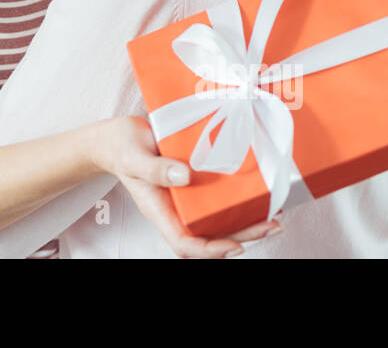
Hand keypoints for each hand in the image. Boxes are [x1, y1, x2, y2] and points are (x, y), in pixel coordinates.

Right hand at [85, 116, 281, 257]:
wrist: (115, 136)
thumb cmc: (119, 147)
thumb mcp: (133, 156)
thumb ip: (155, 169)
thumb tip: (185, 177)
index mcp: (158, 210)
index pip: (184, 243)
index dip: (211, 250)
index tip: (236, 245)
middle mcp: (175, 209)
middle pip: (209, 235)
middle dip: (242, 235)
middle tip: (270, 225)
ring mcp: (185, 197)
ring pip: (217, 219)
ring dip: (245, 221)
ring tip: (272, 214)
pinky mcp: (193, 182)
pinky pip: (216, 198)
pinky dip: (237, 199)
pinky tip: (255, 192)